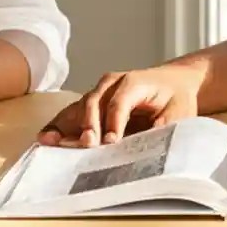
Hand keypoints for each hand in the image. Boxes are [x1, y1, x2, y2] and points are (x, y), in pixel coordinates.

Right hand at [38, 64, 206, 147]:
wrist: (173, 82)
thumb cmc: (176, 98)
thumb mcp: (179, 112)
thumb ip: (164, 126)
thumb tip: (148, 145)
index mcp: (135, 81)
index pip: (120, 102)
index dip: (114, 122)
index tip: (111, 143)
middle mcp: (113, 83)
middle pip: (95, 101)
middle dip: (89, 124)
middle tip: (87, 145)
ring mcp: (100, 90)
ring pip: (80, 106)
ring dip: (67, 124)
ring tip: (50, 141)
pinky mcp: (93, 102)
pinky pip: (74, 113)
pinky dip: (61, 125)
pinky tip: (47, 137)